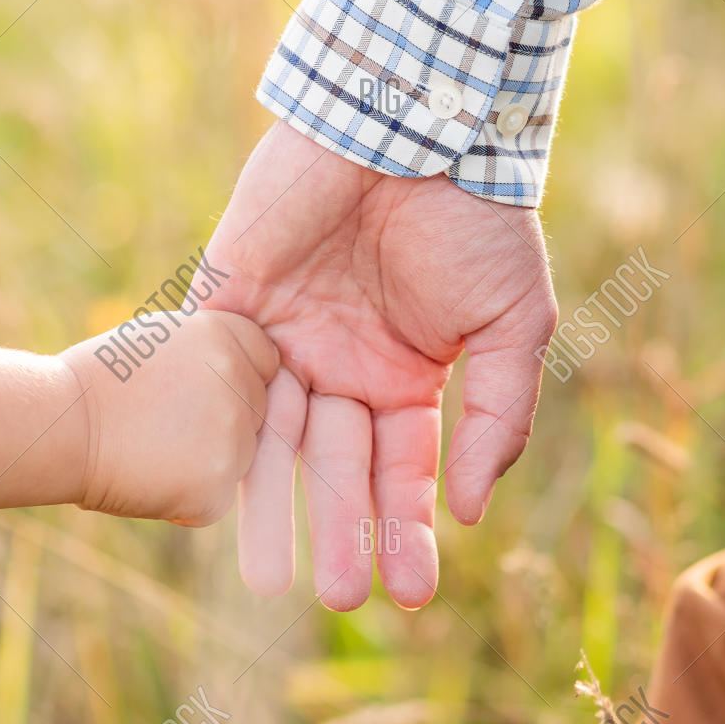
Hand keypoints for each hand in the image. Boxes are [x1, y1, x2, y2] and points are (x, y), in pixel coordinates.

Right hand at [61, 310, 278, 526]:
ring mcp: (232, 440)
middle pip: (256, 413)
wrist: (61, 426)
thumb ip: (211, 351)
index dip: (233, 378)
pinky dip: (186, 498)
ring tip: (150, 448)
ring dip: (205, 461)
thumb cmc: (97, 380)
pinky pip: (216, 498)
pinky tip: (147, 477)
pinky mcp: (217, 489)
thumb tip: (245, 372)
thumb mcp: (160, 338)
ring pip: (239, 458)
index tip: (195, 388)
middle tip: (164, 422)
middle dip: (222, 422)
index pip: (264, 362)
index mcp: (226, 336)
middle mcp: (239, 384)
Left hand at [203, 123, 557, 609]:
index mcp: (403, 376)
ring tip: (269, 578)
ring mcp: (281, 341)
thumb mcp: (513, 324)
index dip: (407, 529)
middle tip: (335, 599)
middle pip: (333, 467)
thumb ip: (498, 418)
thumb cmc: (473, 218)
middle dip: (337, 532)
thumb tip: (473, 510)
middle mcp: (338, 369)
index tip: (413, 594)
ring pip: (272, 440)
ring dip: (271, 507)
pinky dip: (215, 435)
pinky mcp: (228, 306)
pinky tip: (211, 494)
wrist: (409, 124)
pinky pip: (218, 382)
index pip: (401, 470)